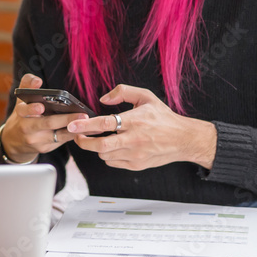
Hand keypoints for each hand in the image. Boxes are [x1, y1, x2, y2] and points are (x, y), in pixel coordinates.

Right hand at [0, 73, 90, 162]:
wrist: (15, 141)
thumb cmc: (24, 116)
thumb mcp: (21, 100)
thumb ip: (27, 85)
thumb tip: (37, 80)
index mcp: (21, 113)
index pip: (24, 110)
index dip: (32, 108)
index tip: (41, 107)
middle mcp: (28, 128)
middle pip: (47, 123)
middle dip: (65, 119)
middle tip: (82, 115)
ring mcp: (37, 140)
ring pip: (59, 135)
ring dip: (75, 128)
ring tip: (89, 122)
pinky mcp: (46, 148)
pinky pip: (63, 140)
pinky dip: (75, 134)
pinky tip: (88, 130)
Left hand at [66, 84, 217, 169]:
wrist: (182, 139)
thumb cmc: (163, 117)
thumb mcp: (146, 96)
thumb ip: (123, 92)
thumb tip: (103, 100)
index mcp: (136, 120)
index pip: (106, 123)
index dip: (86, 125)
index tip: (73, 125)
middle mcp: (134, 139)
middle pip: (101, 145)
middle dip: (83, 142)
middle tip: (77, 136)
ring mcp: (135, 154)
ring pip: (104, 155)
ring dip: (96, 147)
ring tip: (98, 138)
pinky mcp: (136, 165)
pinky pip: (112, 162)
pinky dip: (107, 155)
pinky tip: (112, 147)